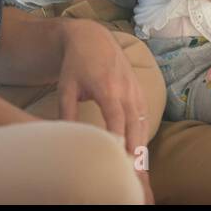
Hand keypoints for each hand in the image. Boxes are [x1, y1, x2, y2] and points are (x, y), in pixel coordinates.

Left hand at [55, 19, 150, 160]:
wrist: (92, 37)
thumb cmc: (76, 63)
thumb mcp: (66, 86)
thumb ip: (66, 111)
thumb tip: (66, 136)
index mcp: (107, 86)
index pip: (117, 117)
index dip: (119, 137)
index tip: (119, 158)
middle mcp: (125, 88)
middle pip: (135, 123)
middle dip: (136, 148)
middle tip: (135, 173)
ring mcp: (134, 88)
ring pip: (143, 120)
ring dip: (143, 144)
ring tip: (141, 168)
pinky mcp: (138, 88)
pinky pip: (145, 114)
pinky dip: (144, 132)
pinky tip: (141, 149)